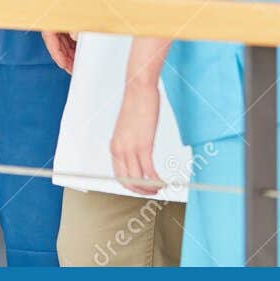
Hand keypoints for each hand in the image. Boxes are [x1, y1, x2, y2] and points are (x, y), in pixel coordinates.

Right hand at [41, 0, 87, 72]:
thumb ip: (77, 20)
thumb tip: (75, 39)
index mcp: (49, 10)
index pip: (50, 40)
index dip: (59, 57)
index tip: (68, 69)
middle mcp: (50, 9)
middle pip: (55, 38)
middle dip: (66, 54)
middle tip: (76, 68)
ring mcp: (56, 4)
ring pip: (61, 31)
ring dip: (70, 45)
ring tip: (80, 58)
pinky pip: (65, 21)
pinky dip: (72, 33)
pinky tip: (81, 40)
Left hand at [110, 79, 163, 195]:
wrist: (138, 88)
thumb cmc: (135, 106)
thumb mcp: (127, 129)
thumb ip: (129, 143)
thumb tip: (136, 153)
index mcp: (114, 146)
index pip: (118, 175)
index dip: (130, 186)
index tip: (142, 188)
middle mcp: (118, 149)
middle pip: (126, 181)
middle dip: (140, 191)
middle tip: (153, 192)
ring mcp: (130, 148)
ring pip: (138, 180)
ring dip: (150, 188)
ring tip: (160, 189)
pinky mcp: (144, 145)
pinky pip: (149, 171)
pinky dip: (157, 181)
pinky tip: (165, 182)